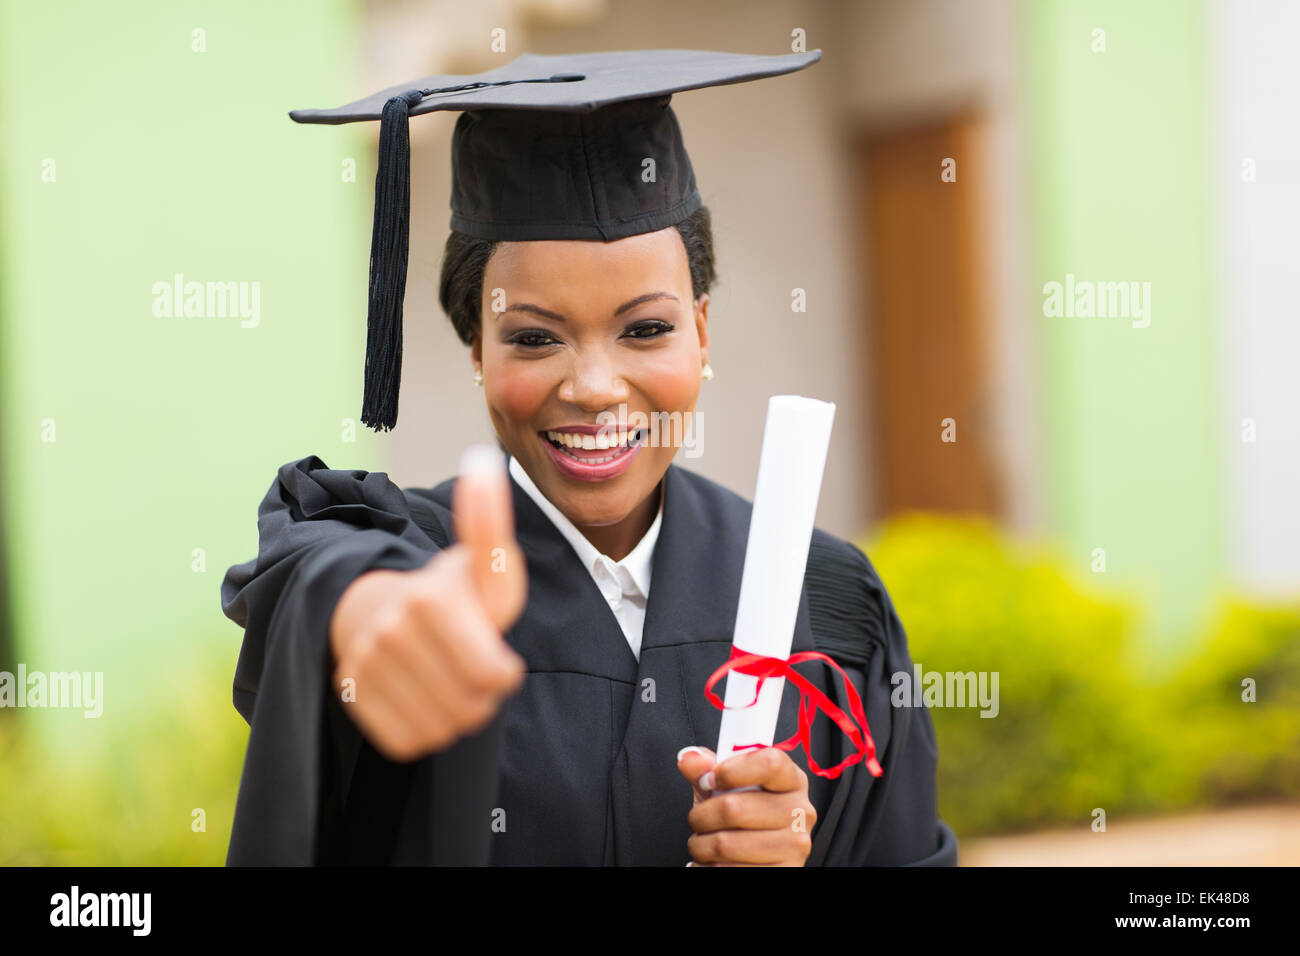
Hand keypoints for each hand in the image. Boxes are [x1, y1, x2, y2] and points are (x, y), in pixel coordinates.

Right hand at [329, 446, 527, 760]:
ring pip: (440, 729)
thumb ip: (491, 524)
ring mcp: (365, 662)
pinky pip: (408, 741)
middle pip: (470, 707)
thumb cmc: (449, 593)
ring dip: (454, 715)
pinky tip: (422, 697)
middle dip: (481, 696)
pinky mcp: (351, 693)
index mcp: (431, 598)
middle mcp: (391, 630)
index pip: (495, 678)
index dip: (504, 674)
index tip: (495, 652)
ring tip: (447, 680)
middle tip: (469, 667)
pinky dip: (424, 730)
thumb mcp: (483, 563)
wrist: (378, 606)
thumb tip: (485, 459)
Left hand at [677, 745, 816, 865]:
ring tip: (705, 843)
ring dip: (701, 845)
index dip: (731, 770)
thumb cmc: (743, 818)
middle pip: (734, 808)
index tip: (709, 780)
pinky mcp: (783, 872)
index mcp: (791, 781)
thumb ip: (706, 769)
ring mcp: (794, 846)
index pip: (770, 763)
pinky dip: (708, 867)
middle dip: (701, 816)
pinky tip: (715, 861)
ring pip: (725, 844)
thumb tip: (689, 758)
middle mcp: (799, 812)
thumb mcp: (725, 788)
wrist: (757, 858)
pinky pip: (728, 871)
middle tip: (698, 819)